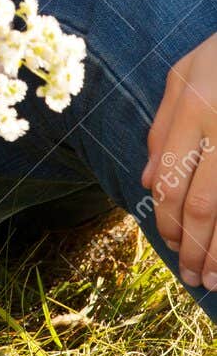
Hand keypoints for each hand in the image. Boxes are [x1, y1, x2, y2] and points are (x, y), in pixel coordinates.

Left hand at [142, 31, 216, 291]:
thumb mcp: (182, 75)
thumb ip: (161, 128)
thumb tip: (146, 181)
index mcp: (193, 111)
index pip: (171, 180)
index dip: (165, 220)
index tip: (167, 244)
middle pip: (202, 205)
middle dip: (192, 247)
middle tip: (189, 276)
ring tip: (212, 280)